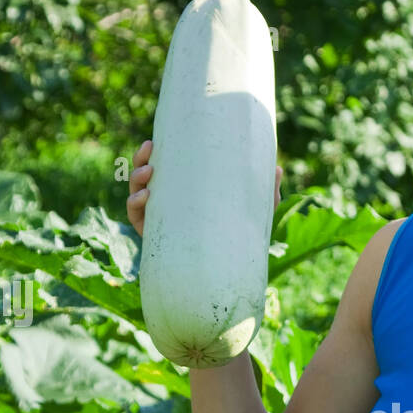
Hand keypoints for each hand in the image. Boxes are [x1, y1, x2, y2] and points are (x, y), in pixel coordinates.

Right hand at [126, 141, 283, 239]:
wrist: (231, 271)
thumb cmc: (240, 236)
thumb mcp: (254, 211)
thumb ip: (266, 191)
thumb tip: (277, 168)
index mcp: (185, 190)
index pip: (164, 167)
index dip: (152, 153)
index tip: (154, 140)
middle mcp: (167, 203)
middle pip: (145, 175)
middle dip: (140, 160)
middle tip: (150, 149)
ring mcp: (158, 220)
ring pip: (137, 193)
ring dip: (136, 180)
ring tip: (148, 174)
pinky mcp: (153, 238)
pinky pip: (137, 219)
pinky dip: (134, 205)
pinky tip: (145, 198)